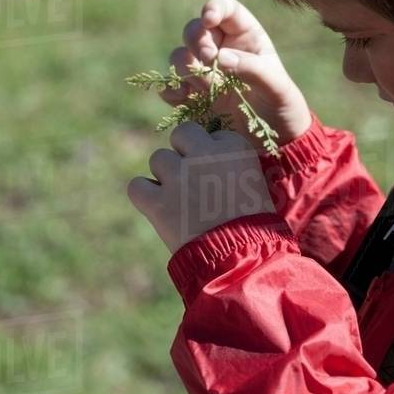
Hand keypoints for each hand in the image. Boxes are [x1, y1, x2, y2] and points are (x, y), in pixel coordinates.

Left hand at [127, 121, 274, 251]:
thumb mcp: (254, 185)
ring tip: (181, 200)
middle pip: (182, 133)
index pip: (213, 135)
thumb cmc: (256, 225)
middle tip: (192, 178)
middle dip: (183, 151)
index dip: (212, 154)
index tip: (217, 175)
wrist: (242, 259)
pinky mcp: (158, 201)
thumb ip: (230, 164)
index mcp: (234, 147)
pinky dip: (144, 196)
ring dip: (165, 176)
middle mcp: (204, 154)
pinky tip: (158, 207)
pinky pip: (137, 185)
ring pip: (158, 158)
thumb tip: (209, 159)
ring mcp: (178, 176)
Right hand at [166, 0, 310, 147]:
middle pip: (195, 30)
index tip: (208, 19)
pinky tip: (184, 98)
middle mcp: (221, 49)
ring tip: (205, 86)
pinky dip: (170, 89)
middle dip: (197, 42)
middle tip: (209, 61)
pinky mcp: (191, 96)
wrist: (274, 144)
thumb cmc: (282, 109)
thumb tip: (220, 58)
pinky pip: (170, 85)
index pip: (225, 9)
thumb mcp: (277, 88)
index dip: (213, 8)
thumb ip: (252, 69)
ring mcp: (204, 73)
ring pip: (179, 55)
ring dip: (185, 66)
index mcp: (246, 37)